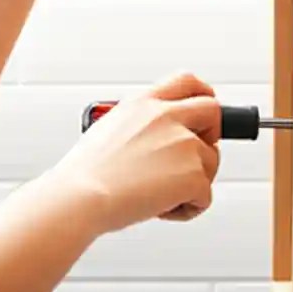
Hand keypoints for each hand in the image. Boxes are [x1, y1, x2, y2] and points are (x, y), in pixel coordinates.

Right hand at [45, 73, 222, 235]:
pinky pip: (204, 197)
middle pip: (213, 113)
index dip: (202, 95)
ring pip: (210, 162)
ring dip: (191, 182)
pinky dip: (185, 209)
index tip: (202, 112)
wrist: (79, 197)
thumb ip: (140, 125)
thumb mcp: (109, 129)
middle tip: (191, 157)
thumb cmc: (85, 174)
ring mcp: (184, 144)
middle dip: (210, 135)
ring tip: (157, 194)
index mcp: (144, 102)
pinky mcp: (194, 175)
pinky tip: (158, 209)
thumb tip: (156, 141)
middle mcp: (166, 116)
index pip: (187, 81)